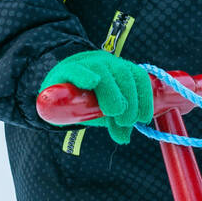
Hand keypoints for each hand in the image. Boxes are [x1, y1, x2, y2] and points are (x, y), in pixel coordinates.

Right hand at [38, 49, 153, 142]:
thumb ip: (116, 123)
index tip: (142, 118)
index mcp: (120, 70)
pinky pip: (76, 70)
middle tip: (126, 121)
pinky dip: (85, 75)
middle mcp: (106, 63)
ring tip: (113, 112)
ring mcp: (86, 64)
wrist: (57, 91)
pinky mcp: (66, 70)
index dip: (144, 97)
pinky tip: (92, 82)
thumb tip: (124, 138)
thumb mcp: (104, 112)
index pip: (138, 77)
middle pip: (123, 74)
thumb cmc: (87, 100)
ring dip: (112, 93)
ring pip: (103, 71)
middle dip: (130, 99)